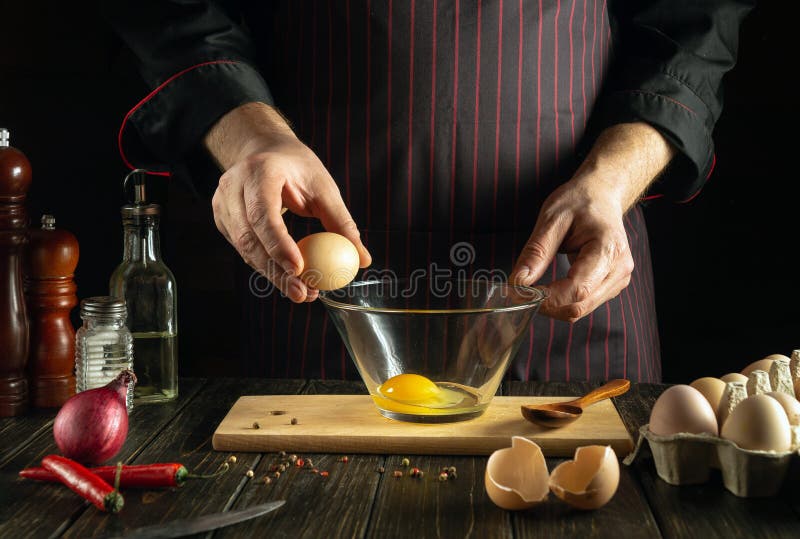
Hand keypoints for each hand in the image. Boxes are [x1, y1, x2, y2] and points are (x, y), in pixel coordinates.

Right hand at [205, 102, 370, 302]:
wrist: (265, 151)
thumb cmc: (298, 168)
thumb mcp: (324, 187)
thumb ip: (341, 222)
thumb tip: (363, 259)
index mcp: (259, 171)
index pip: (263, 213)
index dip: (278, 243)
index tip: (299, 269)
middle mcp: (233, 186)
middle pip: (250, 237)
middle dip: (276, 271)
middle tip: (303, 293)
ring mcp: (223, 204)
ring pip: (245, 249)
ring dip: (273, 274)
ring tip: (302, 292)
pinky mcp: (222, 219)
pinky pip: (244, 249)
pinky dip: (265, 266)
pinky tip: (287, 278)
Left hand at [510, 179, 633, 321]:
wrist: (602, 195)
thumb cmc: (579, 202)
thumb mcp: (552, 219)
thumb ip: (536, 252)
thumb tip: (519, 281)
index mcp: (608, 249)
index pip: (577, 288)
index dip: (547, 298)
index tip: (519, 293)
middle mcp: (619, 269)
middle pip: (579, 305)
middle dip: (546, 305)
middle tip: (520, 293)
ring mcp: (618, 279)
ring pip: (581, 310)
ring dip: (553, 306)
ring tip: (533, 288)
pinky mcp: (611, 285)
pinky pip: (584, 304)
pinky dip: (562, 302)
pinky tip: (550, 288)